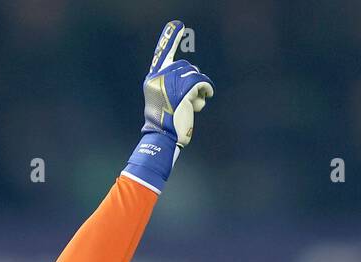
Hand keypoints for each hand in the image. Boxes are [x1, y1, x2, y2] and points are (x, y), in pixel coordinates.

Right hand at [123, 20, 214, 192]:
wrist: (163, 138)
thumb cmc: (167, 125)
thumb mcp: (167, 102)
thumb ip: (175, 87)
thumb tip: (194, 79)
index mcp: (153, 79)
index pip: (162, 54)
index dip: (170, 39)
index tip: (177, 24)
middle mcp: (159, 77)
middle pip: (185, 66)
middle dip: (193, 79)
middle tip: (193, 96)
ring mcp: (170, 82)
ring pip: (194, 74)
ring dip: (200, 89)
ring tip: (195, 104)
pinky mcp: (183, 90)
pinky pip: (202, 82)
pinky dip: (207, 89)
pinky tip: (206, 98)